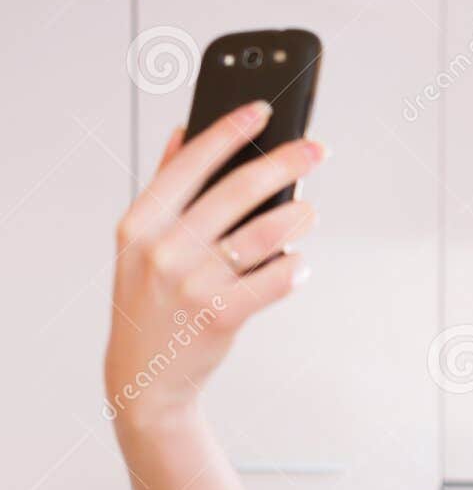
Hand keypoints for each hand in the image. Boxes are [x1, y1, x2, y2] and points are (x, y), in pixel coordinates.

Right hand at [105, 102, 321, 432]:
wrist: (147, 379)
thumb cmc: (150, 307)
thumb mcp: (139, 247)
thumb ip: (162, 191)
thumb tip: (182, 133)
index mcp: (140, 222)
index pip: (191, 162)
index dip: (230, 131)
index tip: (262, 111)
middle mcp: (164, 248)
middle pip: (237, 191)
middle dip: (285, 163)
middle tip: (316, 150)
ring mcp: (193, 282)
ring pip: (264, 234)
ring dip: (297, 216)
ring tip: (309, 211)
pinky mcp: (222, 315)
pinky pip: (275, 280)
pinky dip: (294, 267)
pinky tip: (299, 264)